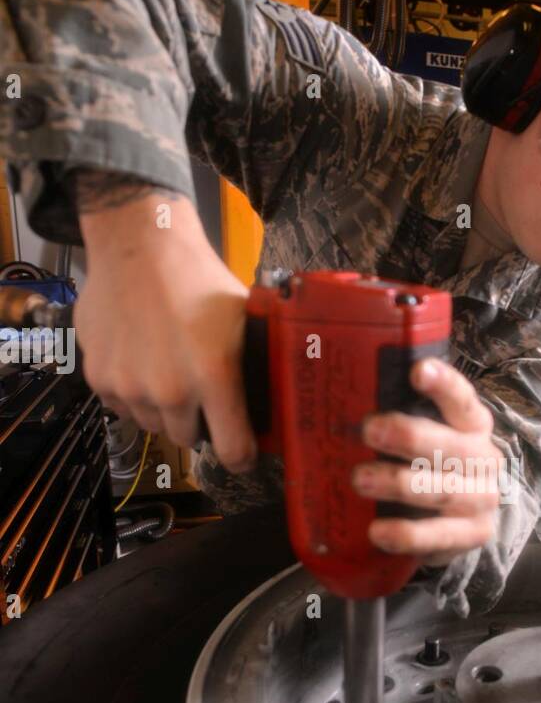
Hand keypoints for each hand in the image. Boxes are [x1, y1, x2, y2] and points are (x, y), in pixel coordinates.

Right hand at [73, 186, 256, 472]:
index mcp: (214, 377)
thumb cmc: (199, 279)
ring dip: (163, 409)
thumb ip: (256, 363)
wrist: (138, 246)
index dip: (242, 457)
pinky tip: (141, 361)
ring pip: (153, 424)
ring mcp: (130, 387)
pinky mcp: (99, 378)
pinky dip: (132, 394)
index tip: (244, 452)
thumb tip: (279, 398)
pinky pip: (121, 406)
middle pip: (189, 439)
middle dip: (199, 423)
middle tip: (201, 394)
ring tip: (169, 371)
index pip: (233, 450)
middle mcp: (169, 391)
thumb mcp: (245, 318)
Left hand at [352, 358, 504, 566]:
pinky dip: (407, 534)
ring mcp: (482, 499)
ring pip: (442, 490)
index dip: (442, 384)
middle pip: (449, 446)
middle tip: (369, 429)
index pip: (461, 400)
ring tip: (360, 479)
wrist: (471, 517)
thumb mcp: (429, 438)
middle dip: (408, 436)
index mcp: (473, 425)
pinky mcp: (474, 535)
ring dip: (399, 483)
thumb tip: (341, 402)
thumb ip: (402, 420)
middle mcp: (484, 459)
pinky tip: (377, 531)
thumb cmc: (435, 467)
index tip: (418, 370)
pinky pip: (439, 535)